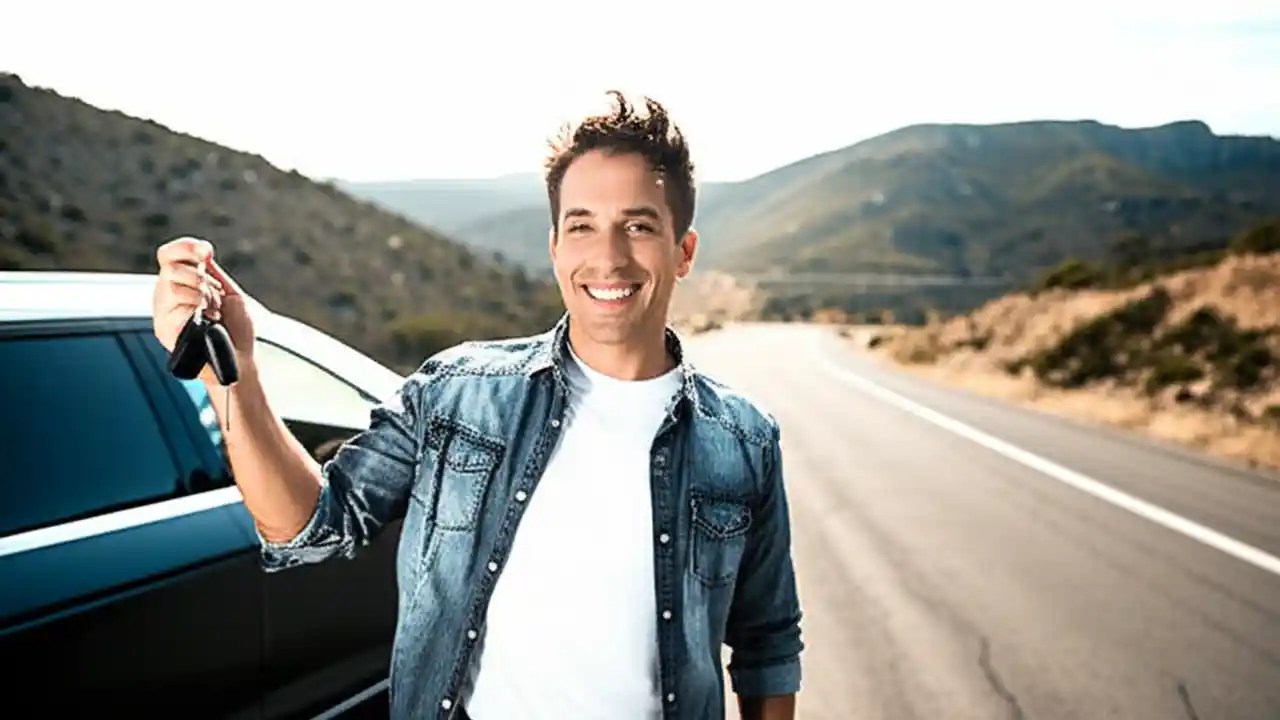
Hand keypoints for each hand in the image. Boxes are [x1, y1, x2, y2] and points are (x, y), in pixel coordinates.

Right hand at [152, 236, 256, 374]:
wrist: (241, 359)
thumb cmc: (237, 330)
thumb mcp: (230, 293)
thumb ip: (212, 272)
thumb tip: (203, 250)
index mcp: (181, 283)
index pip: (169, 255)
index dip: (185, 247)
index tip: (206, 251)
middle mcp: (167, 295)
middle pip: (170, 268)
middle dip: (200, 279)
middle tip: (215, 300)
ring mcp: (163, 313)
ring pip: (172, 288)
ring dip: (202, 298)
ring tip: (213, 315)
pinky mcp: (164, 330)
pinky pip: (175, 310)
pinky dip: (196, 313)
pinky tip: (207, 323)